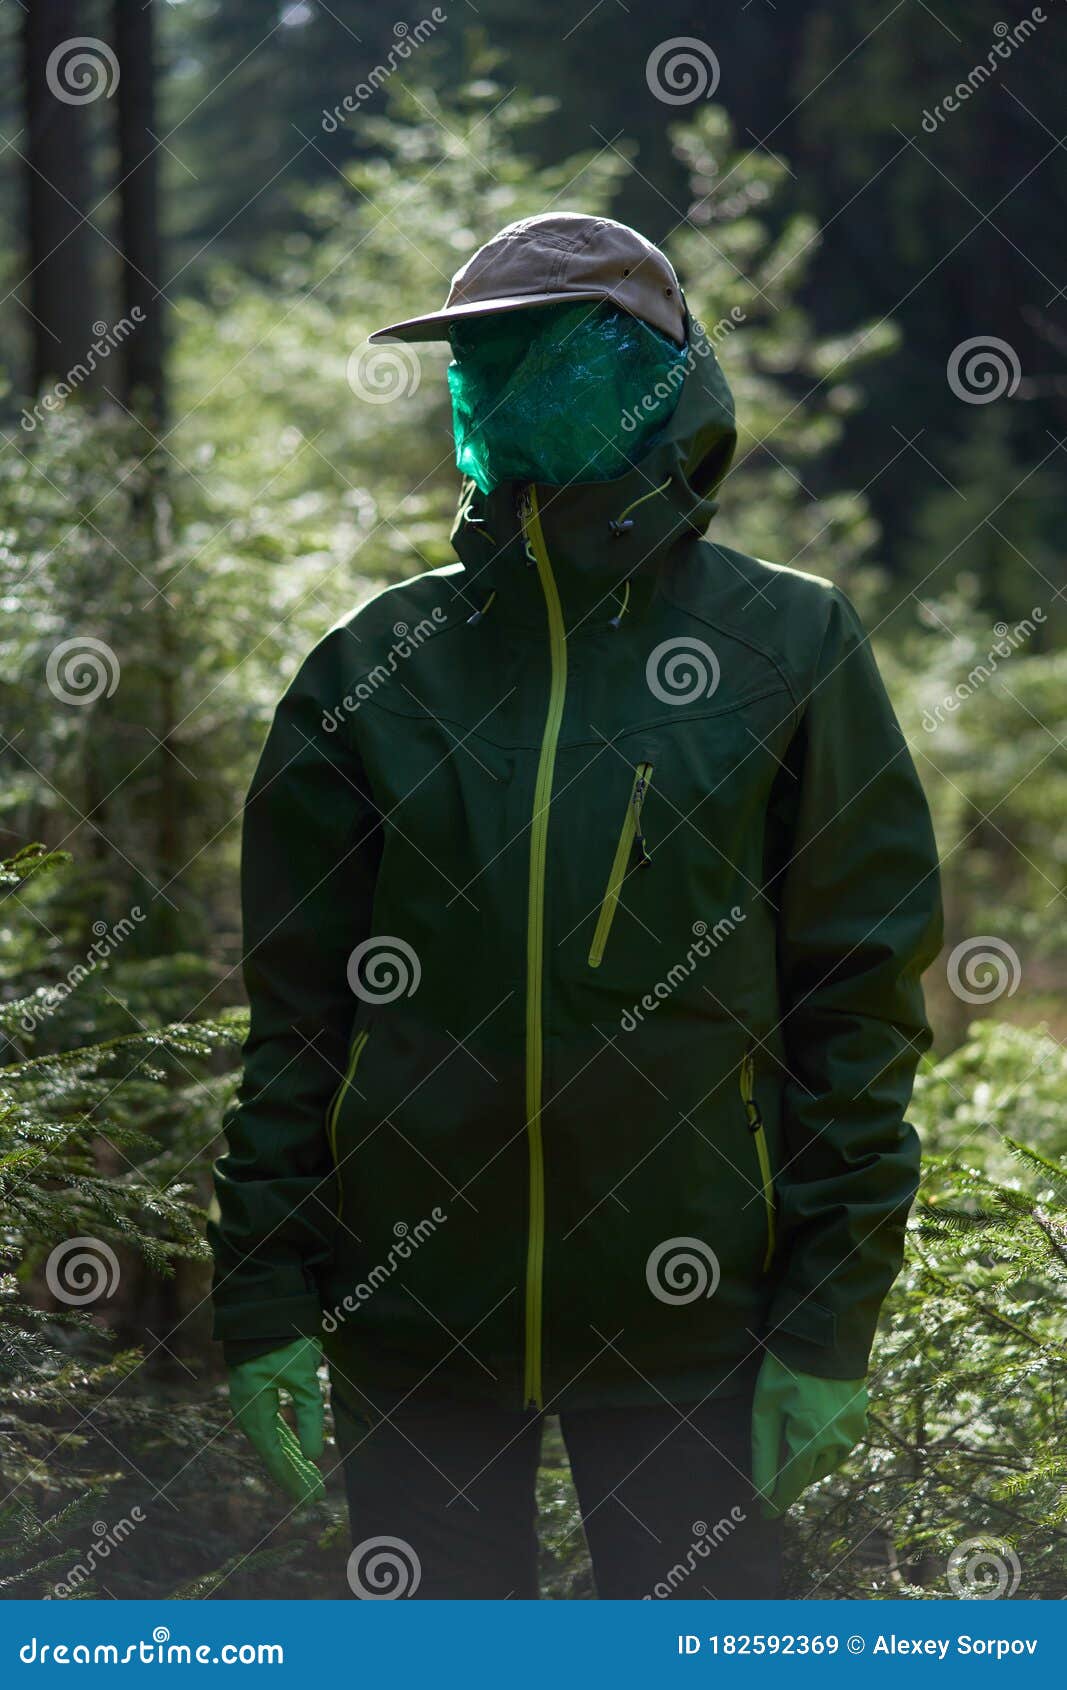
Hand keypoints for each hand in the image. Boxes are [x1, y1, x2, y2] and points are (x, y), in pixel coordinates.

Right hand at [228, 1337, 325, 1504]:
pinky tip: (301, 1451)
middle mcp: (248, 1410)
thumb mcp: (304, 1378)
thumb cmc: (284, 1340)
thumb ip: (309, 1416)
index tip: (312, 1498)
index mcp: (254, 1411)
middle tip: (318, 1496)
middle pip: (274, 1452)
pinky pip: (273, 1424)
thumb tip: (315, 1456)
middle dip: (296, 1474)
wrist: (263, 1306)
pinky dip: (288, 1439)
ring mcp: (252, 1401)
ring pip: (274, 1439)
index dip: (293, 1479)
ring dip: (294, 1458)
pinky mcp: (259, 1391)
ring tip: (314, 1478)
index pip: (275, 1456)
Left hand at [751, 1353, 866, 1518]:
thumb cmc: (786, 1369)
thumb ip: (763, 1453)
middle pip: (809, 1473)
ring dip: (809, 1461)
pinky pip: (841, 1443)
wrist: (824, 1334)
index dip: (777, 1500)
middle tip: (773, 1471)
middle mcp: (837, 1440)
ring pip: (827, 1460)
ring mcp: (853, 1429)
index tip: (766, 1514)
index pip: (792, 1483)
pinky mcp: (861, 1418)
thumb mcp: (765, 1408)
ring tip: (790, 1445)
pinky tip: (812, 1427)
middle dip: (791, 1475)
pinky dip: (825, 1444)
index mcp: (810, 1439)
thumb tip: (760, 1492)